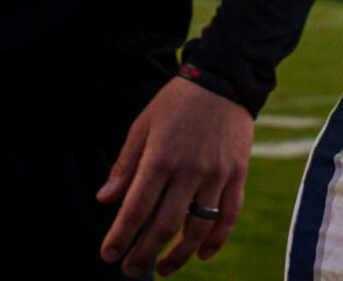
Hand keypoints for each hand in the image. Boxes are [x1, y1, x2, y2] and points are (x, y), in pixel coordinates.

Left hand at [96, 75, 250, 274]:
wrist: (224, 79)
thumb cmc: (176, 103)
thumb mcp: (143, 126)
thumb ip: (125, 165)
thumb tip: (105, 200)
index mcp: (160, 157)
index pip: (136, 209)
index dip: (120, 237)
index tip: (108, 255)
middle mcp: (189, 169)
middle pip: (164, 225)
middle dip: (144, 254)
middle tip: (130, 270)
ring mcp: (217, 173)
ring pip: (198, 227)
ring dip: (179, 255)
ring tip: (164, 269)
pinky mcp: (238, 173)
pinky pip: (229, 214)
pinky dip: (217, 239)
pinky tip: (203, 254)